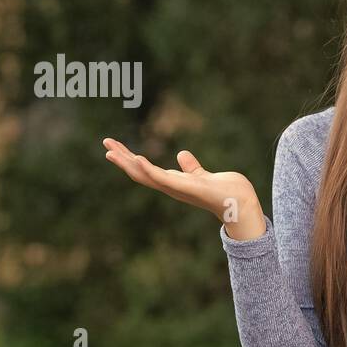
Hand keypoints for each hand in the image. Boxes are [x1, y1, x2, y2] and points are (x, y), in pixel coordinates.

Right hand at [101, 137, 264, 236]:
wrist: (240, 202)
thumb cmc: (224, 191)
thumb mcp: (203, 175)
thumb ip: (192, 168)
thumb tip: (182, 155)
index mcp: (173, 183)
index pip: (146, 170)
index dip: (129, 159)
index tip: (114, 147)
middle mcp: (171, 187)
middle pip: (140, 173)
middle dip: (122, 158)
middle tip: (106, 143)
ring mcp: (177, 188)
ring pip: (145, 175)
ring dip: (128, 163)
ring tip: (112, 150)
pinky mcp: (186, 187)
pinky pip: (162, 178)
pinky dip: (148, 170)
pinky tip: (136, 159)